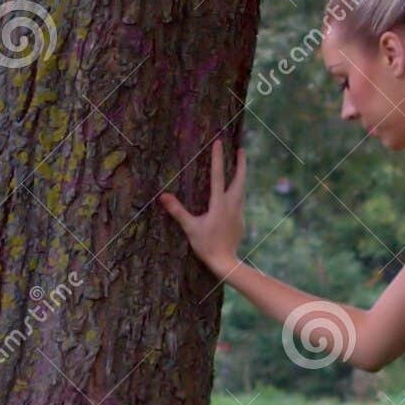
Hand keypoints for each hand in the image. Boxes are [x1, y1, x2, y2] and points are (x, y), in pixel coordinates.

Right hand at [158, 137, 245, 274]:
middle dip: (240, 164)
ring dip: (241, 176)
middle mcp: (232, 205)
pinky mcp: (240, 220)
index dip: (218, 158)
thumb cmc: (207, 245)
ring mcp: (238, 213)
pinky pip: (240, 200)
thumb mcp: (190, 228)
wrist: (225, 262)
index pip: (218, 175)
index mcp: (219, 204)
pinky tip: (235, 192)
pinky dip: (239, 190)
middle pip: (239, 180)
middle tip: (241, 149)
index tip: (220, 142)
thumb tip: (163, 196)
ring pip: (242, 190)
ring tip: (240, 166)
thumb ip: (177, 211)